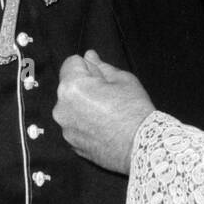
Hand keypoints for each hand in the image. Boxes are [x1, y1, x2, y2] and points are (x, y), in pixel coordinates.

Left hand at [53, 50, 155, 173]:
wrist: (142, 147)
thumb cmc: (134, 111)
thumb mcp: (123, 80)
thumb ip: (101, 66)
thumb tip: (90, 56)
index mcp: (72, 87)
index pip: (71, 62)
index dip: (88, 66)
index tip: (103, 77)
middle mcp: (61, 108)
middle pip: (69, 86)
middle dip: (84, 86)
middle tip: (109, 96)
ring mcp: (65, 128)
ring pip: (71, 107)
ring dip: (83, 106)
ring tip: (108, 114)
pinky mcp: (71, 143)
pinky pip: (75, 125)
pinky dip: (85, 124)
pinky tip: (104, 127)